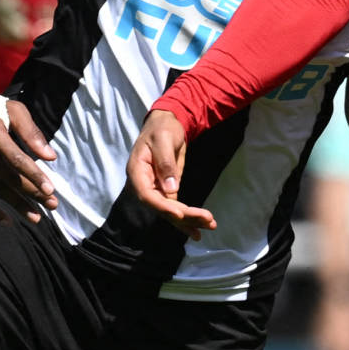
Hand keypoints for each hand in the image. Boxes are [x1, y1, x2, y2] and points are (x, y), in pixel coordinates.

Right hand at [0, 100, 57, 222]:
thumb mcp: (13, 111)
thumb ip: (32, 132)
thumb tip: (51, 157)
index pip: (16, 159)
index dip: (34, 175)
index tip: (51, 190)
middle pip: (8, 176)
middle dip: (32, 193)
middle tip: (52, 205)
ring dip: (17, 204)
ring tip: (36, 217)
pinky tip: (8, 222)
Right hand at [126, 108, 217, 235]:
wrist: (165, 125)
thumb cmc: (162, 129)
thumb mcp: (164, 140)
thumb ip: (165, 163)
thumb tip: (171, 189)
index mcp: (137, 172)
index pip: (147, 195)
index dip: (163, 207)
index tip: (180, 214)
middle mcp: (144, 185)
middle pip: (162, 207)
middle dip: (184, 216)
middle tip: (207, 220)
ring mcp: (156, 189)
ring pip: (170, 210)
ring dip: (190, 220)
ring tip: (211, 225)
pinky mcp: (167, 191)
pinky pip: (176, 207)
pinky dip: (189, 216)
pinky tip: (203, 225)